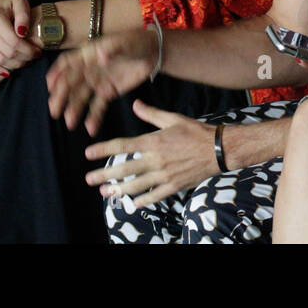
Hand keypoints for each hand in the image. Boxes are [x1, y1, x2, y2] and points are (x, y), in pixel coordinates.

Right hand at [0, 0, 39, 76]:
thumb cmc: (12, 3)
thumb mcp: (22, 3)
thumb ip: (24, 16)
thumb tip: (22, 32)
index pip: (14, 41)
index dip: (28, 50)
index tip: (38, 51)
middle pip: (6, 52)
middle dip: (24, 58)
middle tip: (34, 57)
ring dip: (14, 64)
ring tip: (25, 61)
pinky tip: (8, 72)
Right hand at [46, 27, 158, 134]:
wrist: (153, 52)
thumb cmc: (136, 41)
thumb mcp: (125, 42)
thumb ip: (112, 49)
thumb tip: (100, 56)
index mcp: (88, 54)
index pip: (67, 63)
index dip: (57, 73)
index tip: (49, 86)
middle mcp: (89, 69)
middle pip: (70, 83)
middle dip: (61, 97)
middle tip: (55, 111)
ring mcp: (97, 82)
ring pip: (81, 97)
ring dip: (74, 110)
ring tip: (70, 124)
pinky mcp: (108, 92)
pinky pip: (98, 106)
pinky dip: (93, 117)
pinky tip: (90, 128)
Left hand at [85, 100, 216, 205]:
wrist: (219, 149)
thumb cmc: (196, 131)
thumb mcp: (173, 119)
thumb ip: (151, 114)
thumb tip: (135, 104)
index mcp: (154, 141)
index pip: (122, 145)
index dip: (103, 149)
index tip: (88, 153)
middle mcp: (156, 159)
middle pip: (124, 168)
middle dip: (104, 175)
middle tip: (89, 179)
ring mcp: (164, 175)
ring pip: (136, 185)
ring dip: (118, 189)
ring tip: (106, 193)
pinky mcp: (174, 185)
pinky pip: (155, 195)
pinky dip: (143, 201)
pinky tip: (133, 204)